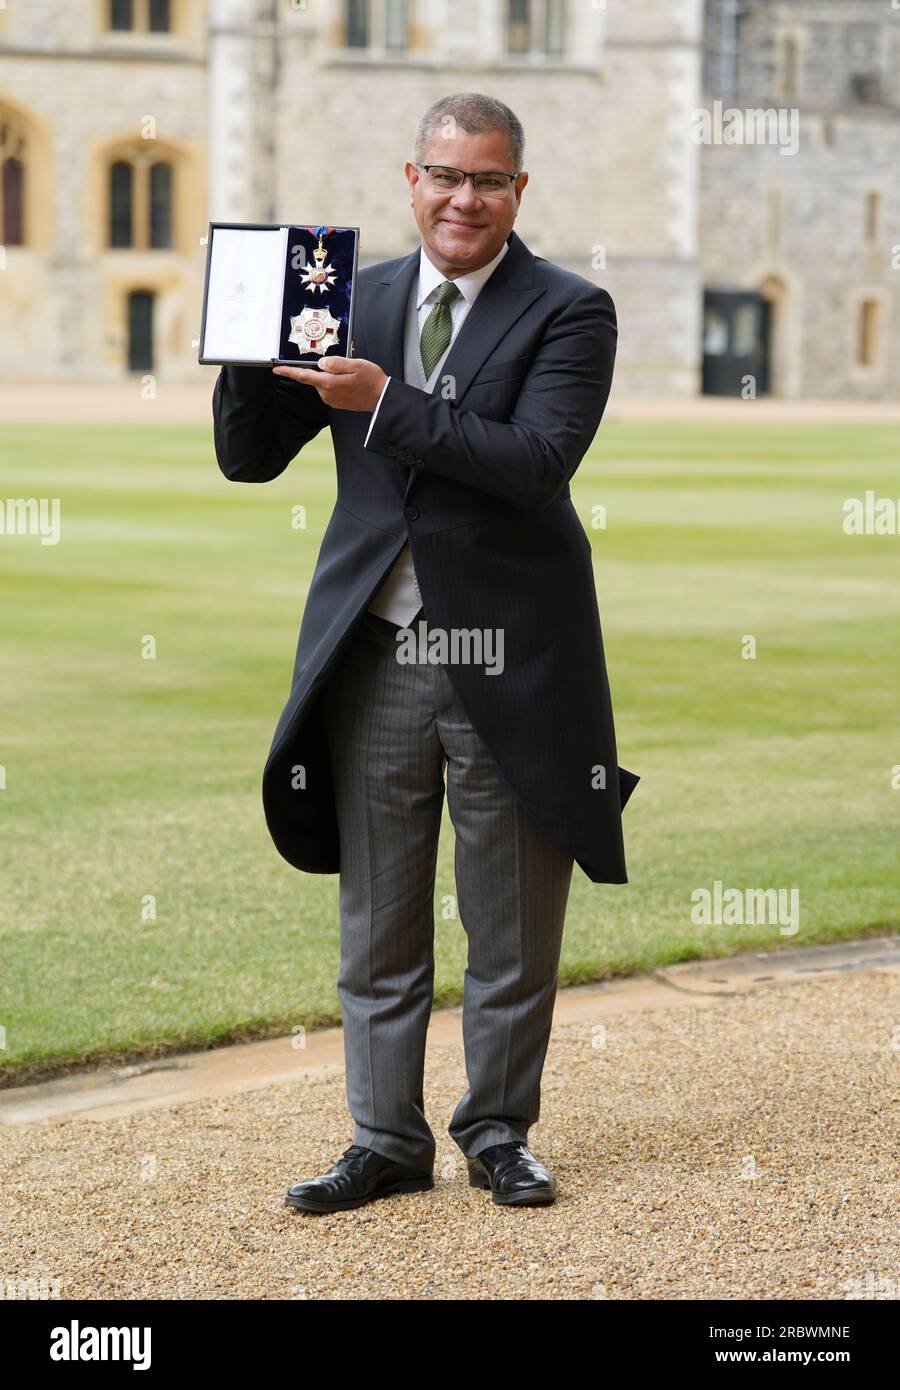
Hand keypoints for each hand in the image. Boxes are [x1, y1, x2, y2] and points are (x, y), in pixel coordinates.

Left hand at [272, 356, 386, 410]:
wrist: (382, 398)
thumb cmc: (371, 380)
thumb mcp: (355, 365)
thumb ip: (335, 363)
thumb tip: (321, 363)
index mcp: (329, 383)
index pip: (304, 376)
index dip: (288, 372)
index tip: (277, 369)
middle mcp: (327, 393)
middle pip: (315, 376)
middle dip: (323, 369)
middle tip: (343, 364)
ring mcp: (331, 399)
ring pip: (323, 382)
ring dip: (332, 375)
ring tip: (350, 374)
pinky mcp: (336, 402)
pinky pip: (330, 388)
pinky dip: (336, 382)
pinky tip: (349, 381)